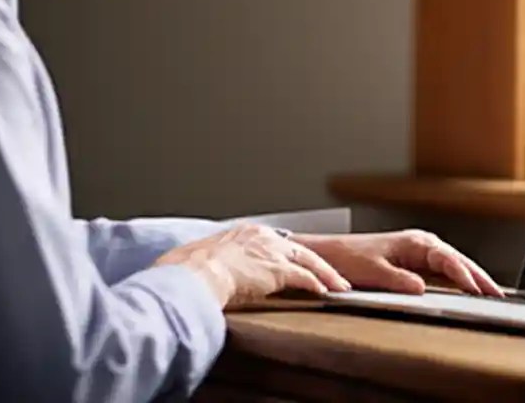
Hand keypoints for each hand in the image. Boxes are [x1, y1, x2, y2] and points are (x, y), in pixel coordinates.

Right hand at [154, 223, 351, 308]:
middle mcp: (261, 237)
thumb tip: (194, 274)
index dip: (286, 255)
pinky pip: (306, 277)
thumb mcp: (196, 260)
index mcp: (242, 233)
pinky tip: (326, 292)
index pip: (273, 243)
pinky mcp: (279, 270)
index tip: (294, 263)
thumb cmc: (186, 271)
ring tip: (338, 285)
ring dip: (326, 274)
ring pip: (308, 260)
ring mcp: (272, 251)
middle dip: (315, 262)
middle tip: (328, 273)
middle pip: (297, 249)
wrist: (193, 275)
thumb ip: (206, 264)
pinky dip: (318, 284)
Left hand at [289, 230, 503, 296]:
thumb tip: (422, 289)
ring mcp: (421, 252)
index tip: (477, 290)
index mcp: (415, 242)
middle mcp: (422, 244)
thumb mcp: (373, 271)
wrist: (329, 254)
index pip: (448, 259)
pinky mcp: (416, 262)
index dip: (464, 275)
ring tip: (493, 294)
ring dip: (473, 277)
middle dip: (480, 277)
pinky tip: (470, 289)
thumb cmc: (348, 258)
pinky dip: (460, 279)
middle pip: (459, 260)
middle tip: (499, 295)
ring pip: (455, 264)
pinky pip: (445, 270)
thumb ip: (398, 280)